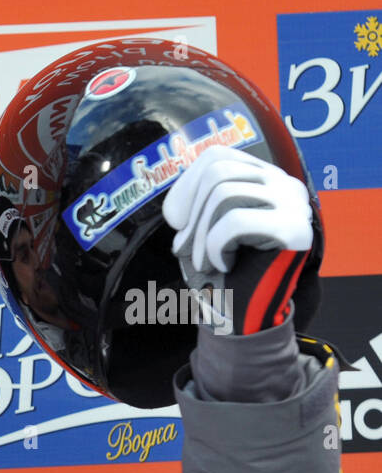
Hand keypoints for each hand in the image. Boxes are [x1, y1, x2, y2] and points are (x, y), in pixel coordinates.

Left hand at [162, 144, 314, 334]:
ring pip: (224, 193)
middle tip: (186, 250)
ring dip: (201, 235)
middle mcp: (285, 185)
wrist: (239, 316)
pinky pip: (234, 222)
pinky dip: (215, 247)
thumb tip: (180, 197)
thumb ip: (196, 199)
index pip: (217, 156)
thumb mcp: (200, 229)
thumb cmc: (218, 273)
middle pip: (218, 172)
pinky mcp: (294, 229)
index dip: (185, 187)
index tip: (177, 222)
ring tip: (207, 262)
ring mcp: (294, 204)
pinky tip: (224, 265)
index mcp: (264, 179)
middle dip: (192, 216)